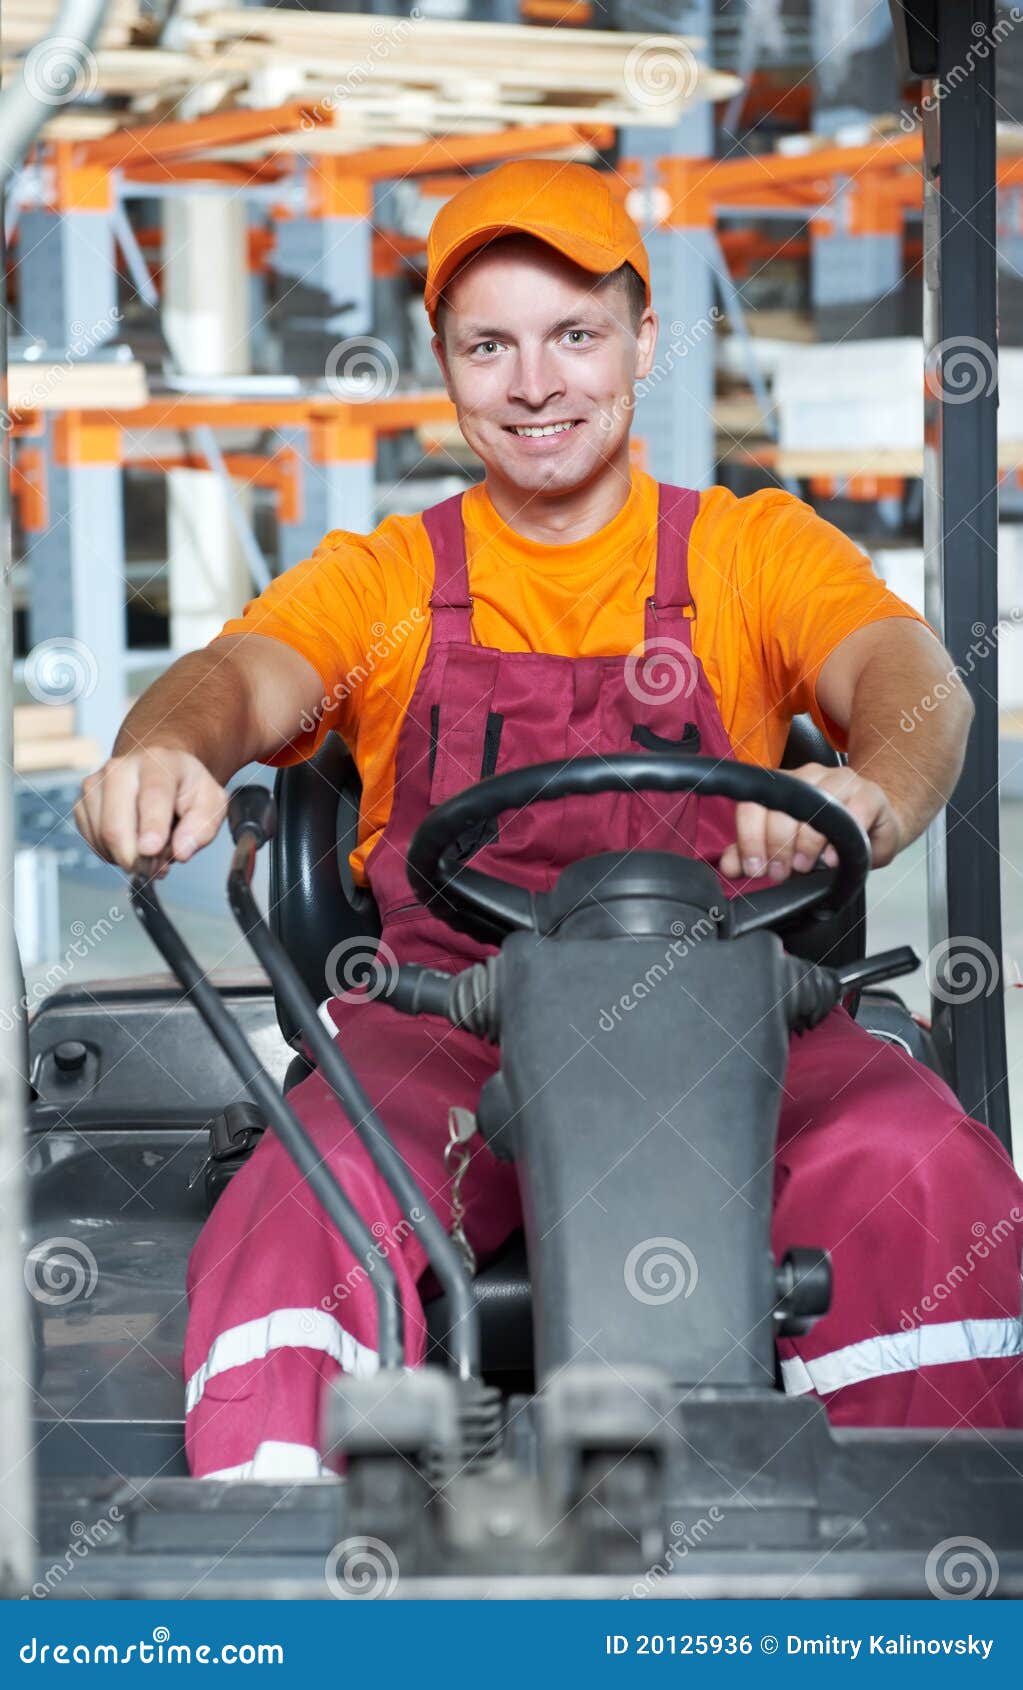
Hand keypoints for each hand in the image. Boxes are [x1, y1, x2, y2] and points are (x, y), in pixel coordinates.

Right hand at [73, 747, 228, 878]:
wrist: (158, 767)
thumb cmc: (186, 788)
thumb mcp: (211, 803)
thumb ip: (202, 828)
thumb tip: (181, 852)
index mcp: (158, 762)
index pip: (153, 795)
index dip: (151, 825)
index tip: (151, 850)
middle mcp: (120, 768)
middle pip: (116, 825)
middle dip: (137, 858)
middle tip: (159, 868)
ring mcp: (96, 784)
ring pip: (103, 838)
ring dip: (129, 857)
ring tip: (152, 849)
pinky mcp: (82, 802)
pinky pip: (94, 842)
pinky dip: (114, 854)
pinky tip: (133, 843)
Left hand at [717, 762, 904, 882]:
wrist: (877, 827)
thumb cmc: (829, 836)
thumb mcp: (788, 848)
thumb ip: (755, 853)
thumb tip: (728, 866)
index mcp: (782, 786)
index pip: (752, 803)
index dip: (750, 838)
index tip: (755, 868)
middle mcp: (808, 776)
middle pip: (782, 804)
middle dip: (776, 845)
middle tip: (781, 872)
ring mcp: (840, 781)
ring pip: (816, 805)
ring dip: (806, 841)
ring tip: (805, 866)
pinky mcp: (869, 794)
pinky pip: (854, 811)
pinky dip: (842, 836)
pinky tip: (834, 857)